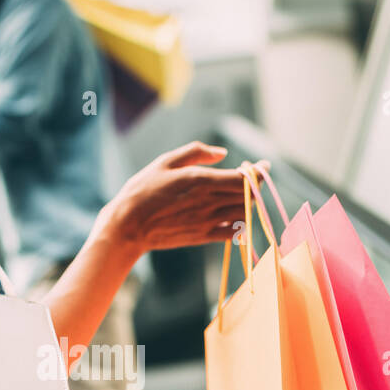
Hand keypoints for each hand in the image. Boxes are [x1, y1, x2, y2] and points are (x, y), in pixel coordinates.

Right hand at [94, 142, 262, 263]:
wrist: (127, 227)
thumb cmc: (142, 191)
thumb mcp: (165, 162)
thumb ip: (196, 153)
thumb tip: (221, 153)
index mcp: (201, 181)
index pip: (243, 177)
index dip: (259, 172)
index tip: (262, 166)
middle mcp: (208, 202)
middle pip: (248, 195)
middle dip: (255, 184)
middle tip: (251, 176)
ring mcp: (207, 221)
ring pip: (244, 213)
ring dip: (249, 203)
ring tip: (243, 194)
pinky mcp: (203, 236)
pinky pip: (233, 232)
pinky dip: (241, 223)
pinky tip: (236, 216)